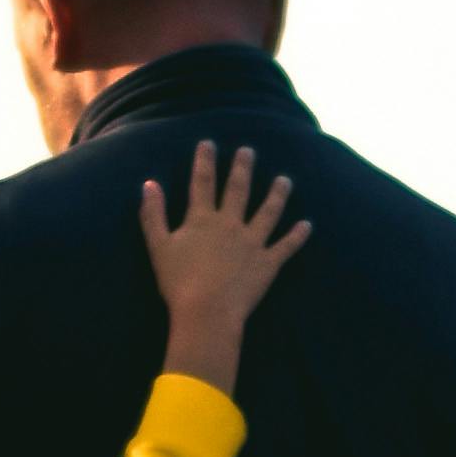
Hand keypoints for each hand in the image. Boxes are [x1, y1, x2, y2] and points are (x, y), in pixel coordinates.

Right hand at [142, 141, 308, 392]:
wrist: (207, 313)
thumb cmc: (178, 284)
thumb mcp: (158, 247)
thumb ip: (153, 214)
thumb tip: (148, 184)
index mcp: (202, 219)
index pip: (202, 183)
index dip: (205, 161)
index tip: (209, 143)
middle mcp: (230, 224)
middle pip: (238, 190)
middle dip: (242, 168)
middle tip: (248, 151)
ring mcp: (252, 242)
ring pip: (268, 212)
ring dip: (277, 195)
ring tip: (285, 181)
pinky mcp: (267, 264)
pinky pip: (285, 247)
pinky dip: (297, 236)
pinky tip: (307, 225)